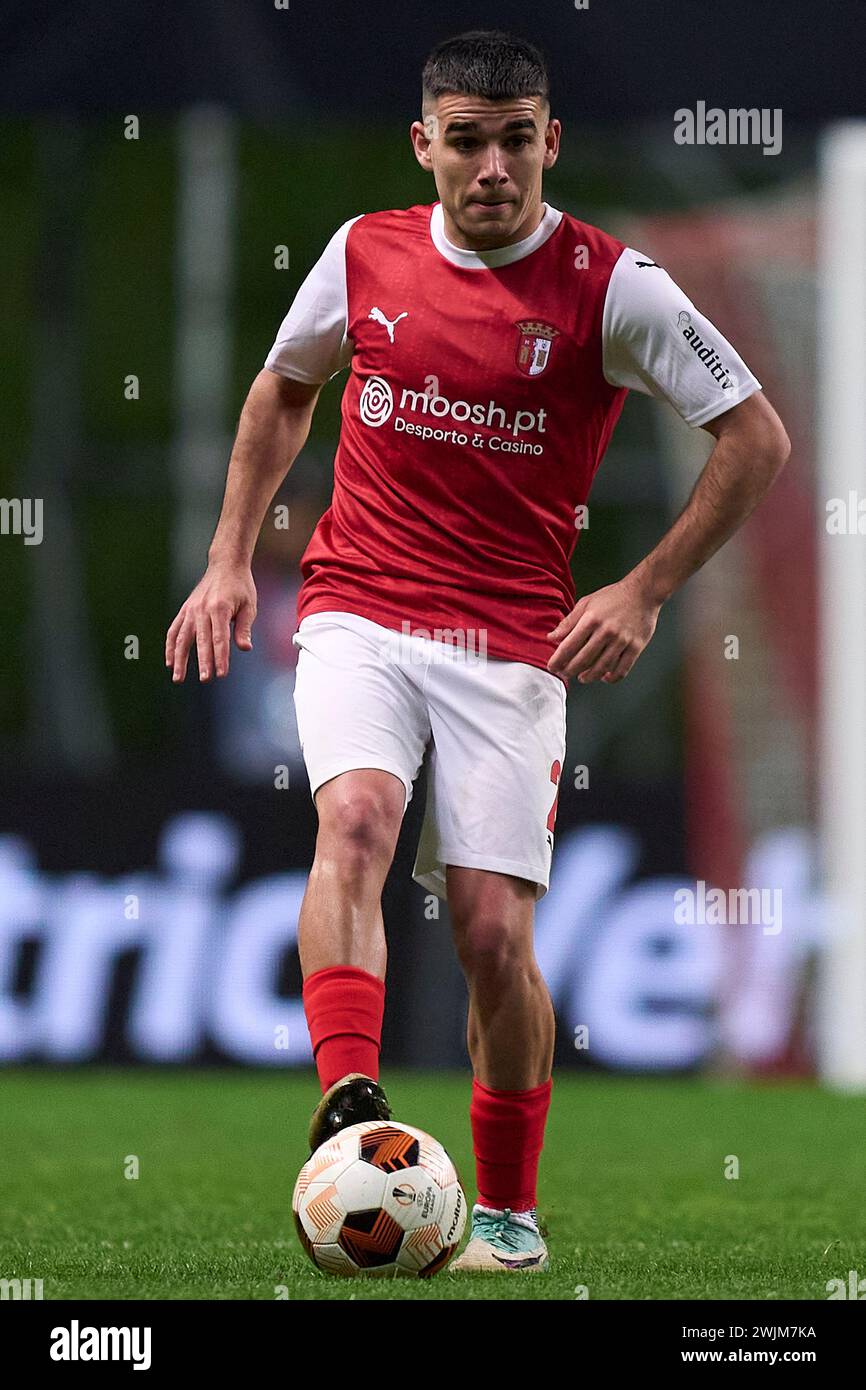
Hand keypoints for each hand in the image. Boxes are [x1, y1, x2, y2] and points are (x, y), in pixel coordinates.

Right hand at [165, 561, 257, 682]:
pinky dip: (170, 647)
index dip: (220, 658)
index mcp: (220, 608)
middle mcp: (202, 609)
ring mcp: (191, 609)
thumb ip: (244, 628)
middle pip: (201, 640)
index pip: (220, 639)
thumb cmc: (240, 587)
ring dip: (179, 659)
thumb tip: (245, 648)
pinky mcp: (185, 610)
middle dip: (203, 662)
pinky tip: (169, 662)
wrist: (225, 565)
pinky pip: (174, 630)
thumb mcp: (249, 606)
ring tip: (178, 678)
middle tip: (205, 679)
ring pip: (182, 638)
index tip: (221, 674)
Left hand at [546, 573, 660, 682]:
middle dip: (569, 671)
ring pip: (601, 668)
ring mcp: (622, 640)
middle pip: (583, 660)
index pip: (569, 646)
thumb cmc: (613, 597)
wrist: (643, 592)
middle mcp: (606, 631)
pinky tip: (604, 677)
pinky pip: (622, 669)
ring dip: (589, 677)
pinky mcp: (636, 647)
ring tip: (582, 677)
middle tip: (564, 674)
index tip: (552, 667)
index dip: (558, 660)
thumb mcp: (586, 603)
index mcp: (591, 619)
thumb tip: (551, 637)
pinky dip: (611, 677)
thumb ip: (568, 622)